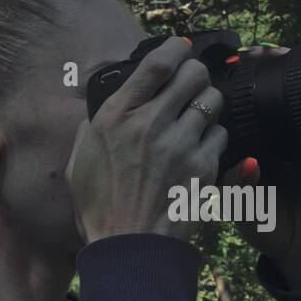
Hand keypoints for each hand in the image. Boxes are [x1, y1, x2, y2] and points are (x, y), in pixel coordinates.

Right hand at [66, 36, 227, 243]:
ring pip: (213, 101)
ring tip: (199, 120)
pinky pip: (222, 136)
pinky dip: (216, 140)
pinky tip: (203, 151)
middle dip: (196, 76)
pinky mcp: (203, 167)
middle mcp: (148, 124)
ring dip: (209, 106)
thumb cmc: (100, 208)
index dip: (174, 50)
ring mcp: (179, 144)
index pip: (155, 63)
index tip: (179, 50)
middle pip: (193, 74)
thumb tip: (103, 101)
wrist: (129, 250)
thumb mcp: (79, 162)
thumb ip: (93, 126)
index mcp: (115, 117)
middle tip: (193, 87)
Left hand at [222, 45, 300, 290]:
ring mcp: (291, 138)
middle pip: (253, 92)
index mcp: (240, 147)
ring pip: (282, 93)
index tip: (211, 65)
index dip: (218, 86)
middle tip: (241, 51)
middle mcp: (264, 137)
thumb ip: (238, 188)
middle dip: (247, 68)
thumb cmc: (265, 227)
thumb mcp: (242, 209)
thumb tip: (249, 164)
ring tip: (267, 51)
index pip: (226, 109)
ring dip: (275, 68)